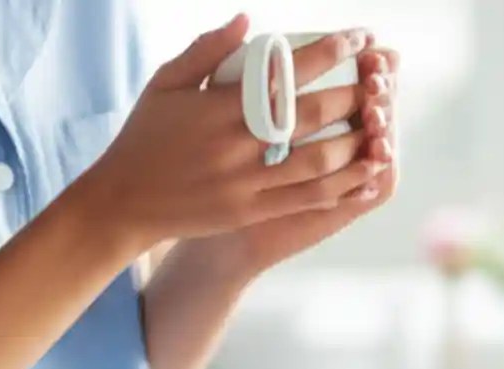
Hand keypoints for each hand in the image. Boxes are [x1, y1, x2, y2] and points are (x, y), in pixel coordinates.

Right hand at [69, 18, 384, 256]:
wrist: (122, 203)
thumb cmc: (143, 137)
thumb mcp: (165, 84)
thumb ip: (207, 51)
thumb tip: (250, 21)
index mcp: (220, 107)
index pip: (289, 71)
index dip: (332, 52)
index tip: (360, 39)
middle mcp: (237, 144)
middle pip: (314, 114)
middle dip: (356, 94)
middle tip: (380, 81)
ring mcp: (246, 182)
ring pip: (320, 160)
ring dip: (358, 142)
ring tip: (380, 126)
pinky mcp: (250, 212)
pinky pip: (308, 198)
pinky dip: (343, 185)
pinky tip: (366, 173)